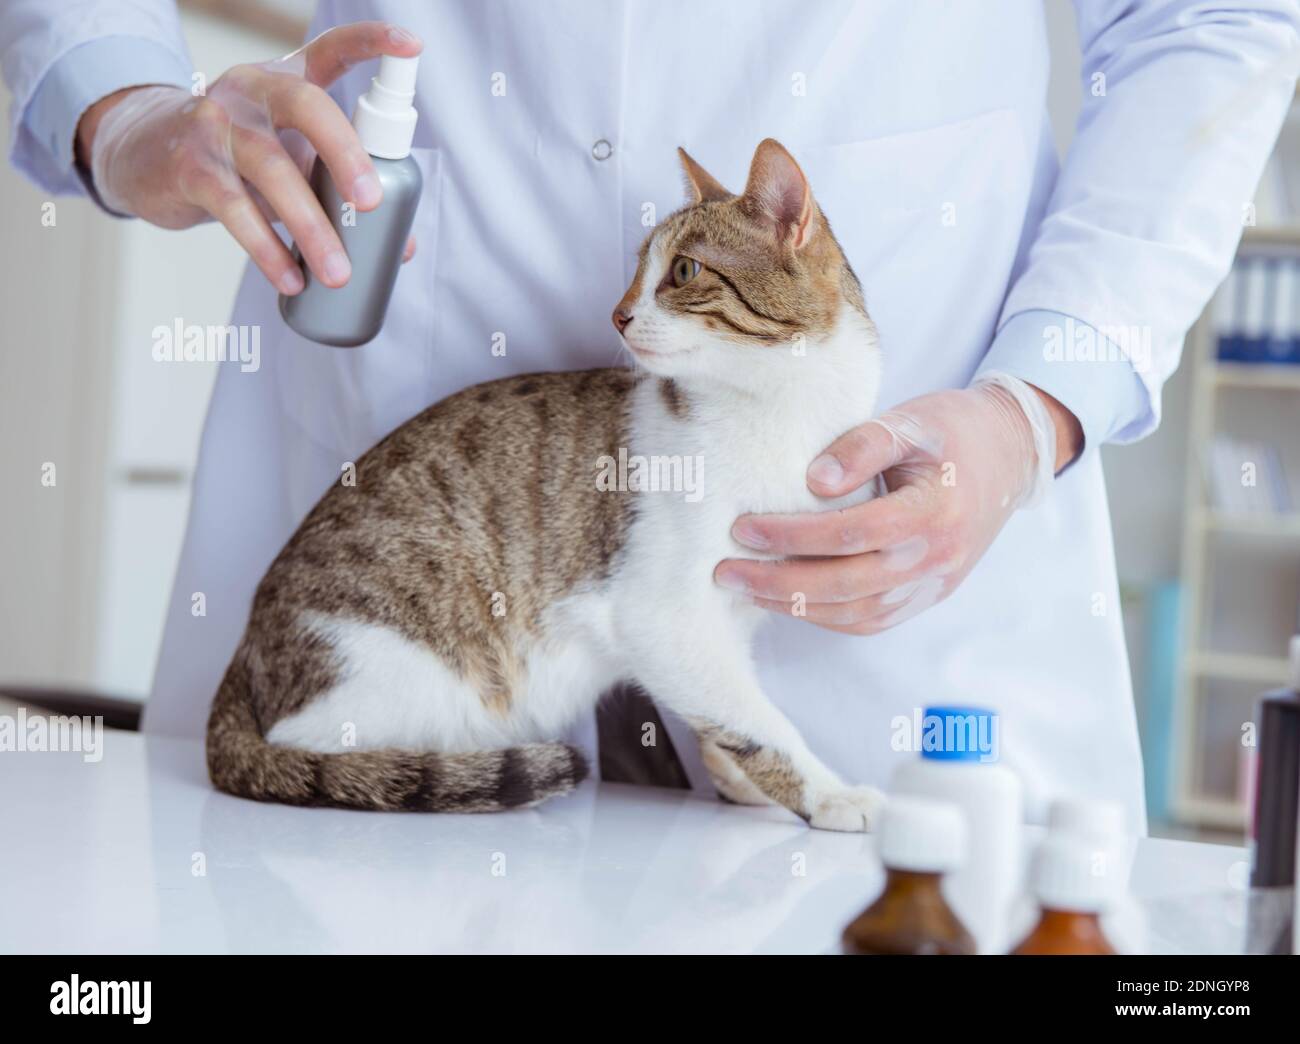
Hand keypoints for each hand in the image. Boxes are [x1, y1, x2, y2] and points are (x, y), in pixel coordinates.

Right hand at [75, 21, 422, 294]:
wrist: (145, 156)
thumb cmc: (238, 156)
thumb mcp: (289, 156)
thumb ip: (338, 188)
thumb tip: (399, 245)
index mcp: (286, 80)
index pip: (332, 49)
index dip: (371, 42)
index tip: (412, 46)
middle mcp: (252, 91)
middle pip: (304, 106)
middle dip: (344, 154)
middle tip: (371, 205)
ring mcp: (217, 124)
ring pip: (271, 168)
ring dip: (310, 225)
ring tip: (338, 272)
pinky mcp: (191, 166)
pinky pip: (234, 210)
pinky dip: (267, 249)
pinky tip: (291, 279)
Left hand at [713, 376, 1080, 634]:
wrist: (1011, 453)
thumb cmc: (954, 430)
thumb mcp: (911, 419)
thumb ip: (863, 444)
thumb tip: (812, 480)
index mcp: (934, 511)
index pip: (850, 534)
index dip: (792, 536)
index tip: (742, 527)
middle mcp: (937, 557)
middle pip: (847, 585)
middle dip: (778, 582)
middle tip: (724, 571)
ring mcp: (936, 583)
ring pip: (858, 614)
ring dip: (797, 607)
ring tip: (746, 588)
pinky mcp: (931, 594)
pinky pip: (874, 619)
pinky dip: (827, 617)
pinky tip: (789, 599)